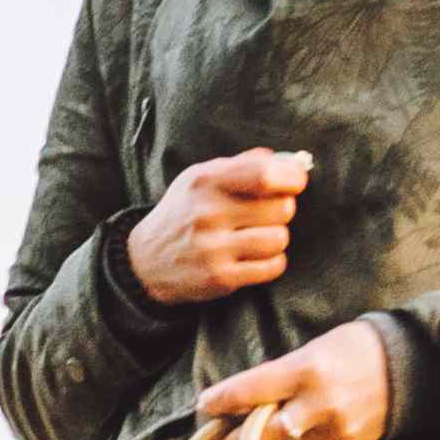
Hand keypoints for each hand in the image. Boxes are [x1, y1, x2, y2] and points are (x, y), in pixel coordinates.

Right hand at [125, 148, 310, 305]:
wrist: (145, 262)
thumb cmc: (183, 213)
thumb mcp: (200, 177)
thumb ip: (242, 164)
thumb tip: (288, 161)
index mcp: (207, 181)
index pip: (266, 175)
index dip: (292, 178)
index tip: (294, 183)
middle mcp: (209, 214)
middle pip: (281, 208)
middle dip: (282, 210)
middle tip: (267, 215)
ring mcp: (213, 249)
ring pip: (279, 239)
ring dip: (276, 238)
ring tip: (260, 237)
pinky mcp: (220, 279)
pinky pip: (272, 267)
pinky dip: (273, 262)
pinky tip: (257, 257)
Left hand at [199, 320, 390, 439]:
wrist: (410, 365)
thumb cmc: (353, 349)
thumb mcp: (312, 350)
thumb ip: (278, 378)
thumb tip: (241, 403)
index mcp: (308, 370)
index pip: (252, 390)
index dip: (222, 401)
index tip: (204, 406)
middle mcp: (320, 403)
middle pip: (262, 436)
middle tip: (215, 439)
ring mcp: (336, 431)